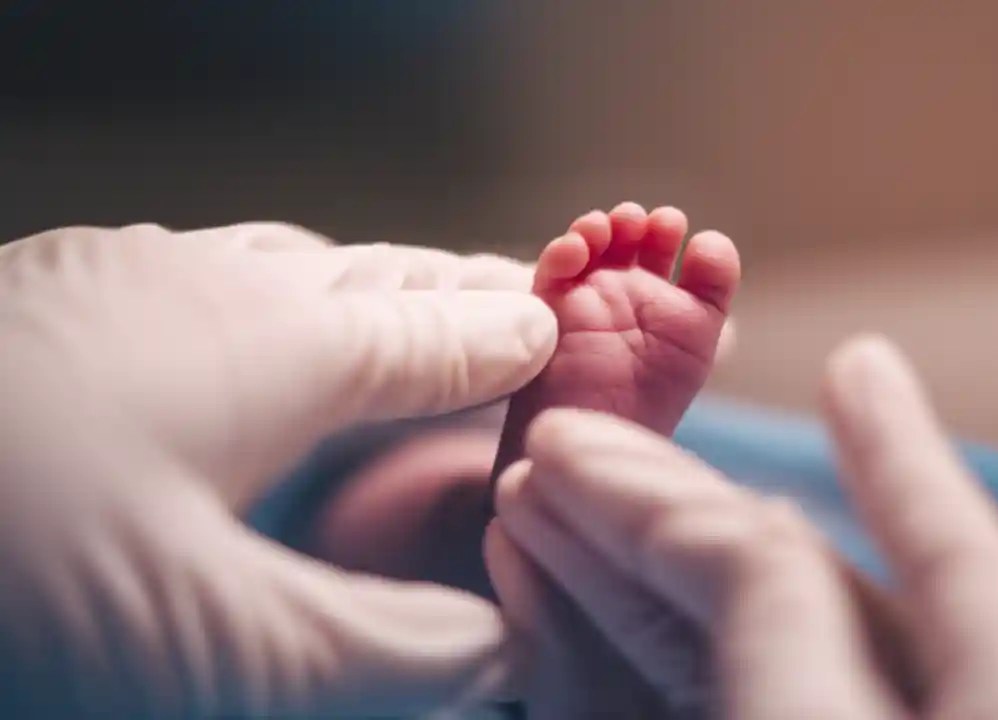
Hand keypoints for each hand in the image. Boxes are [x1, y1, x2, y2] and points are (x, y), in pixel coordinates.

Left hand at [0, 223, 557, 716]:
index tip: (562, 334)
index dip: (511, 335)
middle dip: (452, 293)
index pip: (435, 331)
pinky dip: (267, 297)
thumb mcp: (213, 645)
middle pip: (371, 276)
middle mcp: (196, 278)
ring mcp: (109, 272)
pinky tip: (245, 336)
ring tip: (402, 315)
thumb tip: (498, 650)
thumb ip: (383, 646)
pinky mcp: (42, 294)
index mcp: (267, 342)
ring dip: (360, 292)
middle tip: (511, 303)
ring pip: (281, 264)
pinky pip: (198, 269)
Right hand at [488, 337, 997, 718]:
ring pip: (696, 652)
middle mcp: (904, 718)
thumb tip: (726, 528)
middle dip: (662, 506)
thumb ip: (783, 605)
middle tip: (565, 440)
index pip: (951, 550)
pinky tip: (529, 589)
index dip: (899, 452)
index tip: (859, 367)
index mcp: (997, 701)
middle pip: (782, 593)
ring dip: (600, 570)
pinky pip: (645, 707)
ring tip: (523, 497)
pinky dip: (578, 654)